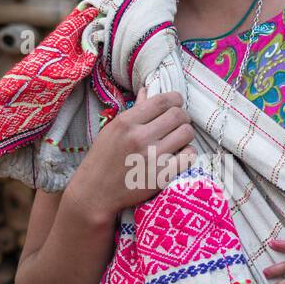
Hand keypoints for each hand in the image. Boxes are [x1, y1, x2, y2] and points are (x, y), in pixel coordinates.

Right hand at [67, 84, 196, 220]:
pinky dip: (187, 154)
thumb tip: (147, 90)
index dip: (175, 99)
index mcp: (127, 122)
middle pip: (179, 115)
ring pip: (187, 134)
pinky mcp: (161, 176)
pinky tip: (179, 156)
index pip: (163, 101)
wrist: (95, 193)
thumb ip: (134, 110)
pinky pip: (189, 156)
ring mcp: (152, 157)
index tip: (176, 104)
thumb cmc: (103, 159)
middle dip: (183, 117)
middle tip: (178, 123)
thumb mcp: (112, 130)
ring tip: (178, 140)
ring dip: (186, 135)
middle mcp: (140, 137)